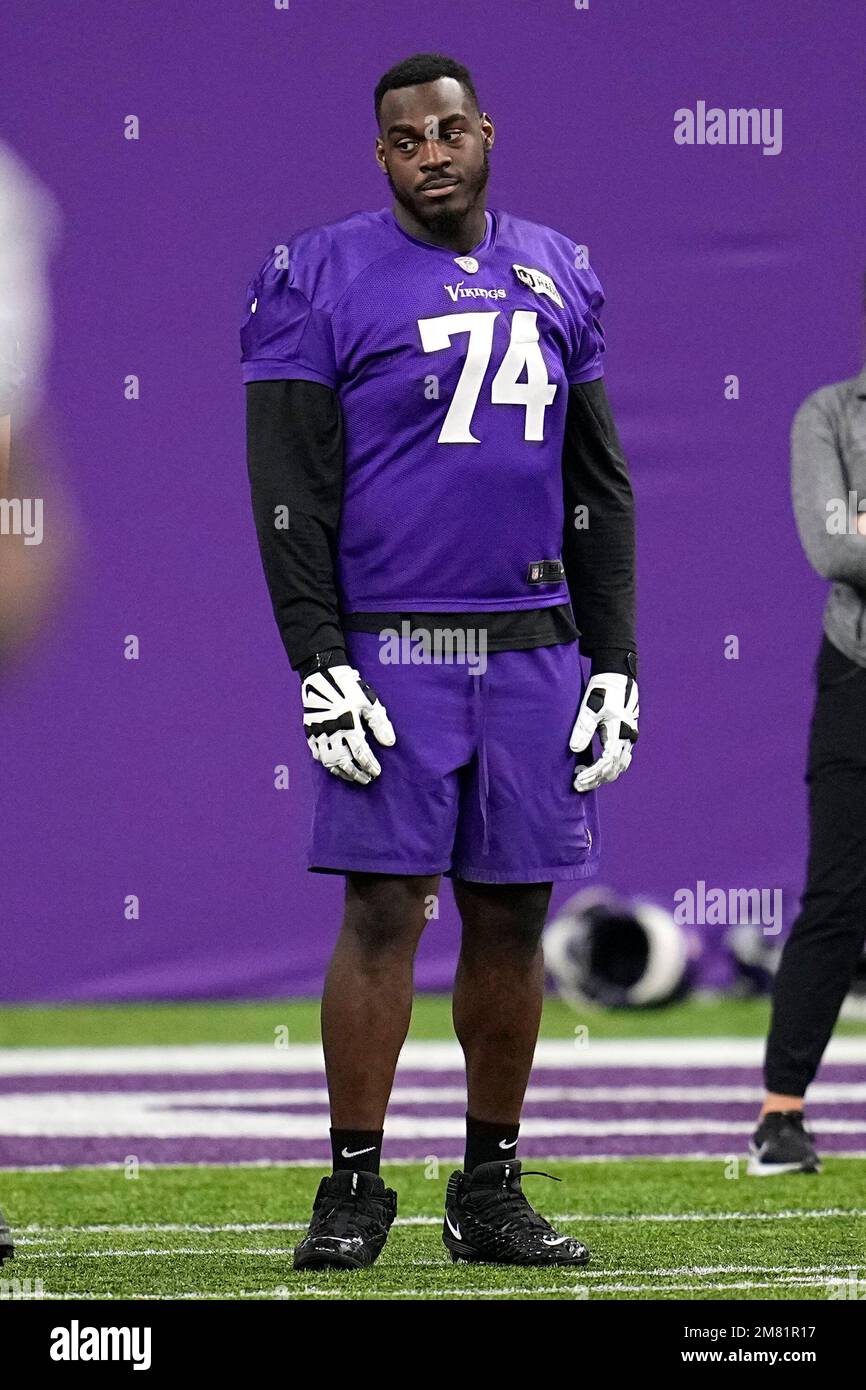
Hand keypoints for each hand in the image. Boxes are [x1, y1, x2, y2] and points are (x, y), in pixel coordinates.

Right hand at [301, 664, 395, 784]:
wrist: (321, 674)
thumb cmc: (349, 687)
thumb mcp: (369, 703)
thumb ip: (380, 724)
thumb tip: (389, 743)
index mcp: (349, 725)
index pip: (361, 754)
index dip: (370, 766)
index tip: (377, 773)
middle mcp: (332, 732)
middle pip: (345, 762)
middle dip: (357, 774)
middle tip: (367, 779)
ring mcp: (318, 733)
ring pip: (329, 761)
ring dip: (341, 772)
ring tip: (351, 776)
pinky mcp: (308, 730)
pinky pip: (315, 753)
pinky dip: (324, 762)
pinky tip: (333, 764)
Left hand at [569, 672, 638, 791]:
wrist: (617, 676)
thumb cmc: (602, 690)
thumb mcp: (589, 708)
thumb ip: (583, 729)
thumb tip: (574, 750)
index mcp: (620, 731)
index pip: (607, 762)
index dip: (593, 774)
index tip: (577, 780)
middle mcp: (628, 737)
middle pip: (615, 768)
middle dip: (596, 779)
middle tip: (578, 785)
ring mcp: (629, 737)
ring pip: (619, 765)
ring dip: (603, 775)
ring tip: (583, 779)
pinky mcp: (626, 734)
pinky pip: (620, 758)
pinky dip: (609, 767)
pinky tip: (594, 768)